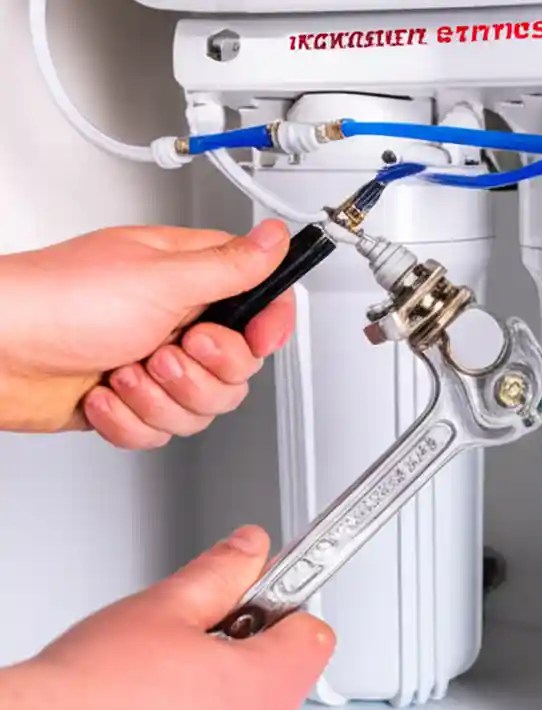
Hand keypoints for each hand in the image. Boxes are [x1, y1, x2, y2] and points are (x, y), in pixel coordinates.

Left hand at [0, 221, 294, 447]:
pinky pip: (162, 430)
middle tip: (167, 348)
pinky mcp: (129, 400)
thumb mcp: (160, 278)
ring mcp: (152, 361)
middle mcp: (176, 319)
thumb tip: (276, 237)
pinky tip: (103, 395)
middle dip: (203, 372)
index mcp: (188, 277)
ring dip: (162, 398)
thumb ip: (231, 265)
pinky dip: (131, 421)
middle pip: (239, 367)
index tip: (257, 336)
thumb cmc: (57, 302)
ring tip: (125, 370)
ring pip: (204, 405)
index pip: (261, 298)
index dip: (269, 324)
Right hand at [0, 526, 334, 709]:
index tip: (264, 586)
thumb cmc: (91, 690)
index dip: (283, 602)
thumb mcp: (164, 606)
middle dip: (250, 636)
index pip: (315, 632)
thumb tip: (252, 548)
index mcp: (266, 682)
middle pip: (285, 664)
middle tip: (202, 627)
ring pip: (254, 697)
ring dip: (225, 674)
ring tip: (171, 667)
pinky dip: (205, 706)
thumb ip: (221, 572)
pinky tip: (162, 698)